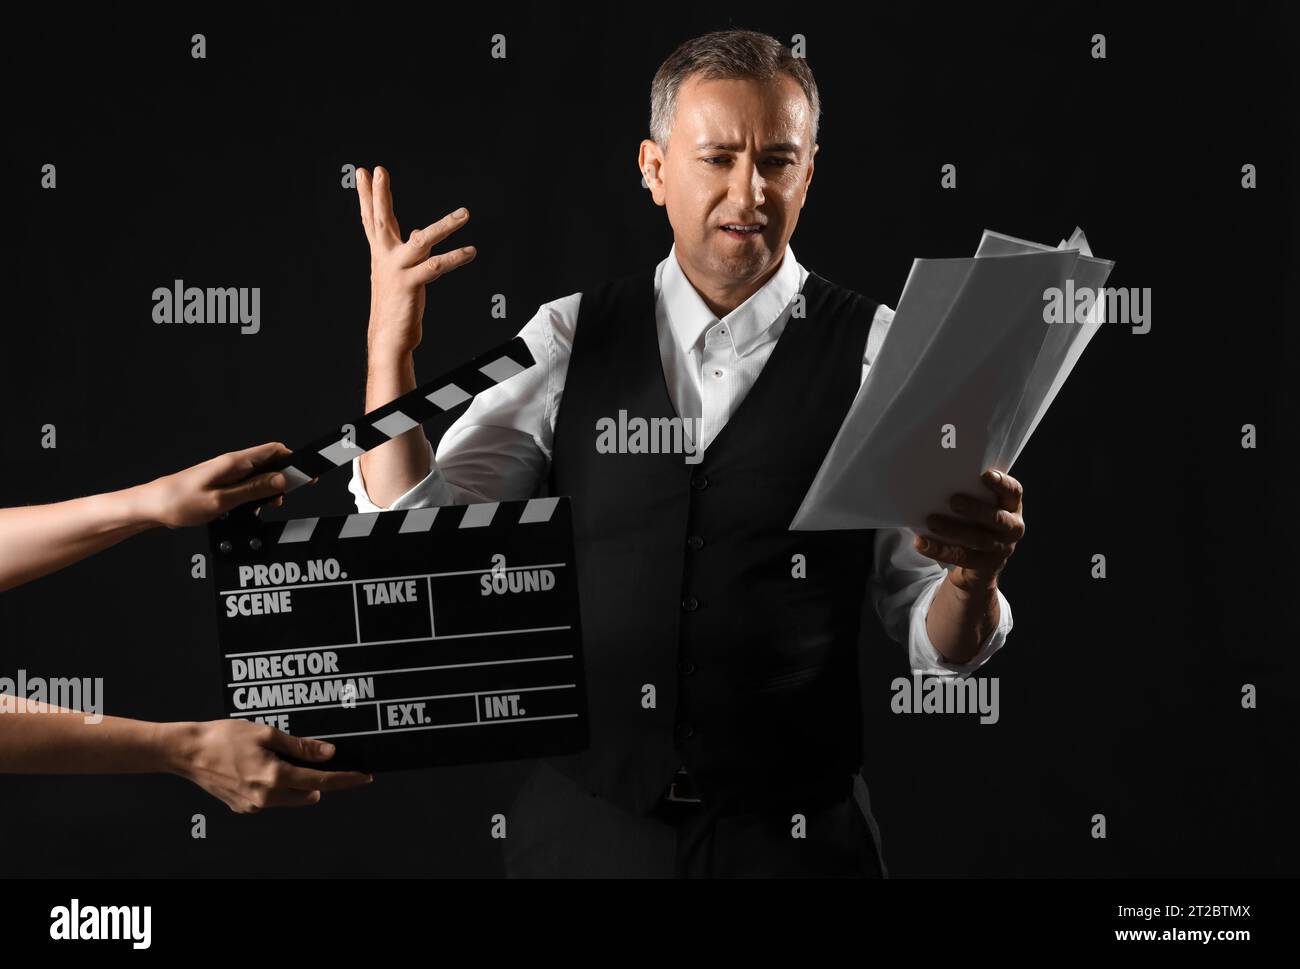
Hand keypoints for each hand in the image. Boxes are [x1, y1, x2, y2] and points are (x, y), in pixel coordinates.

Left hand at [135, 441, 295, 528]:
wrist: (151, 506)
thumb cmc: (179, 502)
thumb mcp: (222, 500)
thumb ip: (255, 490)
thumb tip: (283, 480)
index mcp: (235, 462)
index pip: (275, 451)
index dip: (296, 461)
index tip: (307, 476)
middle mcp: (232, 464)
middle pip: (271, 465)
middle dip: (282, 482)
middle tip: (279, 501)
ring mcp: (227, 473)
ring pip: (260, 478)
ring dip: (266, 493)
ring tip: (259, 510)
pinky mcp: (221, 483)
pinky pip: (246, 487)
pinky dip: (252, 499)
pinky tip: (245, 512)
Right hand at [166, 719, 372, 813]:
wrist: (187, 752)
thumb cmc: (225, 737)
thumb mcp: (267, 733)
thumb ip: (300, 746)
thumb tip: (329, 754)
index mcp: (274, 777)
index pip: (321, 781)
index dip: (346, 779)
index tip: (365, 776)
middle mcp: (266, 798)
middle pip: (310, 792)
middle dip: (319, 778)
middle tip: (319, 757)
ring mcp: (253, 806)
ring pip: (292, 797)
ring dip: (299, 782)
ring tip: (284, 756)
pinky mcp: (243, 807)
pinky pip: (273, 799)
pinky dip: (279, 785)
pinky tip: (265, 765)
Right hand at [357, 165, 476, 357]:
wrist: (388, 336)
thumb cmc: (397, 304)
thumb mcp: (400, 273)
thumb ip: (406, 250)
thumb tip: (414, 233)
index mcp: (382, 253)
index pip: (372, 218)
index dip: (368, 195)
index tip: (364, 172)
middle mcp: (386, 258)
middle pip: (381, 220)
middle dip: (379, 194)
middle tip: (379, 170)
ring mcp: (398, 270)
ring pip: (423, 241)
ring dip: (446, 226)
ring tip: (466, 213)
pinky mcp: (411, 285)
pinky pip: (437, 267)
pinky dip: (456, 258)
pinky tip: (470, 251)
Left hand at [915, 468, 1024, 592]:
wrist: (977, 562)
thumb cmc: (974, 521)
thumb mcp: (977, 505)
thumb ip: (968, 492)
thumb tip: (936, 478)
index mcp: (1011, 506)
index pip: (1013, 491)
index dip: (1002, 483)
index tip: (985, 475)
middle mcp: (1012, 527)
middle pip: (997, 518)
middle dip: (975, 509)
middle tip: (954, 501)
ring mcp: (1002, 549)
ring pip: (978, 540)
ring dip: (953, 530)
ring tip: (932, 522)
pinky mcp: (986, 566)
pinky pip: (962, 558)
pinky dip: (939, 550)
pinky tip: (922, 543)